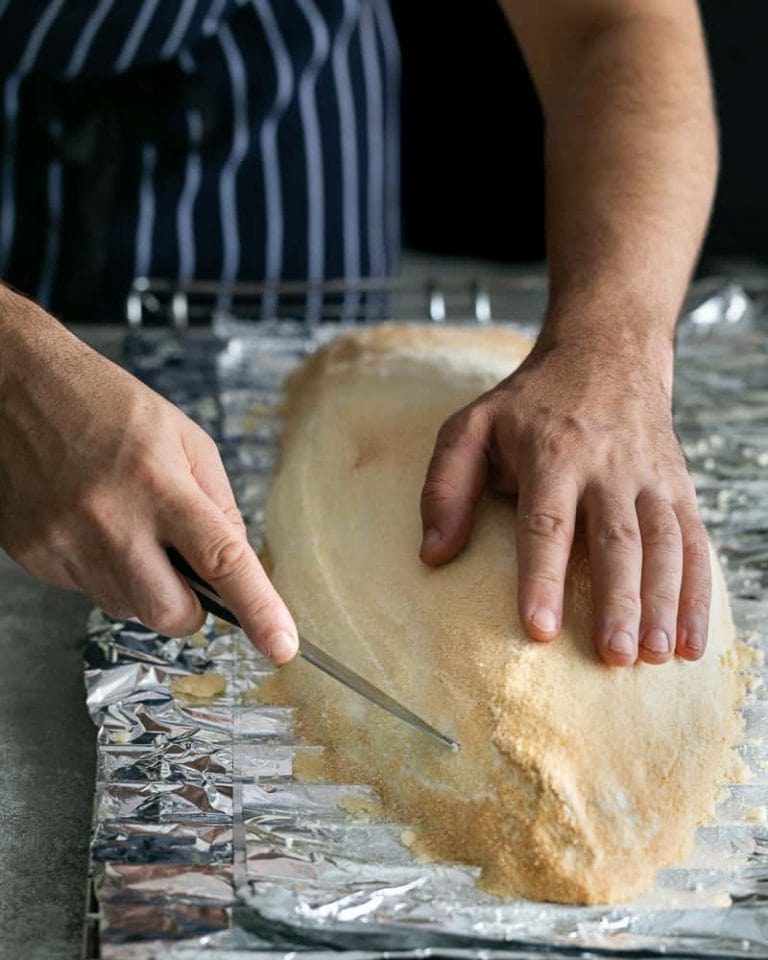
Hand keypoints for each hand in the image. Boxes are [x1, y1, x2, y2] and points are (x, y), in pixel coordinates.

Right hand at [0, 288, 296, 662]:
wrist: (17, 386)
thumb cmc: (105, 402)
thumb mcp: (184, 437)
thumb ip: (219, 501)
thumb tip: (236, 559)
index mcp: (160, 484)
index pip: (222, 561)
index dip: (259, 609)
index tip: (281, 645)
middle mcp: (111, 520)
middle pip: (171, 613)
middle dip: (192, 607)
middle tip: (186, 569)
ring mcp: (67, 543)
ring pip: (129, 608)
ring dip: (147, 586)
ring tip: (132, 528)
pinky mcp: (37, 556)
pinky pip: (89, 591)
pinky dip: (107, 572)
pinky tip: (96, 526)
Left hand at [418, 335, 709, 666]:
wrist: (607, 353)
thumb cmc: (529, 403)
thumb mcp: (472, 426)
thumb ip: (445, 487)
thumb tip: (432, 556)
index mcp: (552, 453)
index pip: (546, 522)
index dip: (542, 576)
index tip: (539, 628)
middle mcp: (607, 466)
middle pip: (616, 539)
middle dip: (617, 600)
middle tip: (613, 655)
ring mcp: (650, 476)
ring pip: (663, 543)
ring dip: (664, 602)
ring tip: (656, 656)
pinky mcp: (678, 486)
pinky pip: (694, 542)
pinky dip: (699, 592)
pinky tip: (694, 641)